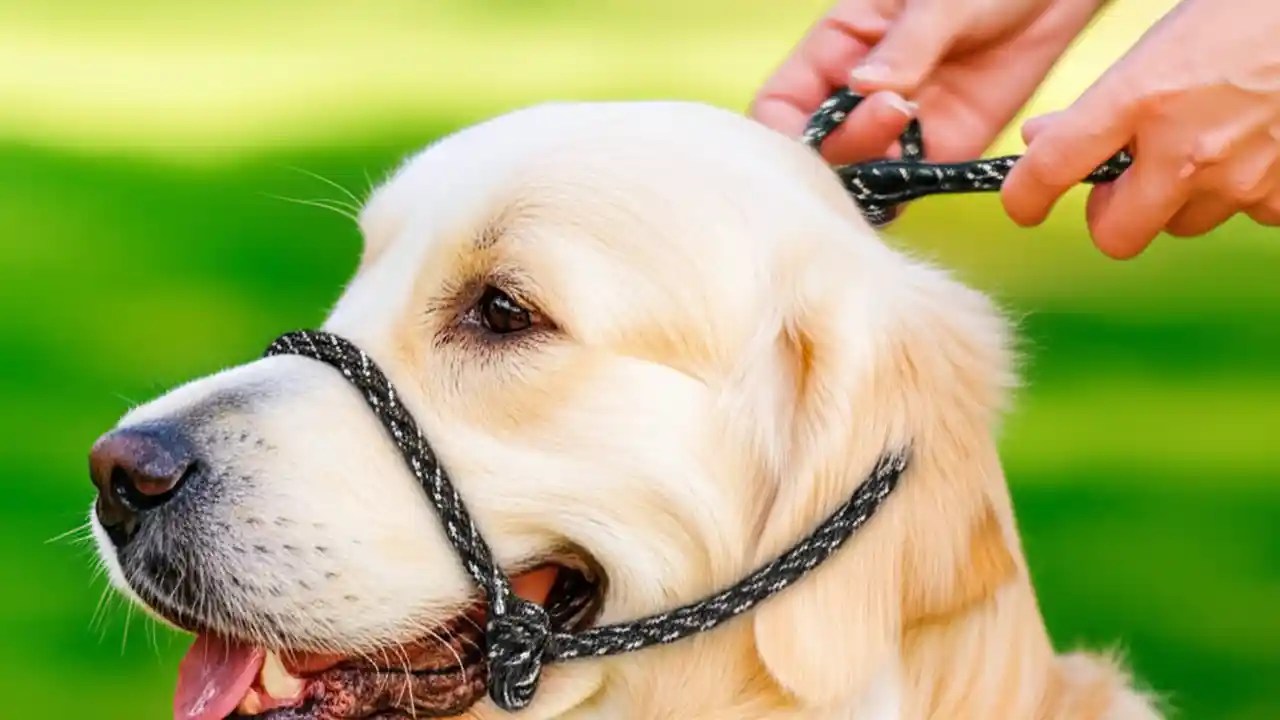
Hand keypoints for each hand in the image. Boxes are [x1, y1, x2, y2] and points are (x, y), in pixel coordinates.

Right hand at [751, 0, 1106, 163]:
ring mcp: (897, 131)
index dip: (785, 136)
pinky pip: (908, 189)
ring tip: (918, 130)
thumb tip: (863, 87)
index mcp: (835, 51)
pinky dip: (911, 192)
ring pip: (857, 180)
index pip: (780, 110)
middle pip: (817, 155)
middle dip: (846, 146)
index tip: (817, 139)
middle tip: (897, 110)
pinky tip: (932, 165)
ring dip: (876, 176)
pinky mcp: (940, 152)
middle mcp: (855, 98)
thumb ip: (904, 45)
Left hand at [1003, 0, 1279, 257]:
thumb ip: (1100, 101)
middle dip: (1113, 216)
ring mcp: (1239, 177)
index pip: (1050, 170)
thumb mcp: (1161, 41)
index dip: (1024, 197)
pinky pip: (1246, 214)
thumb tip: (1044, 140)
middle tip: (1122, 184)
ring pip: (1184, 222)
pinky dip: (1244, 189)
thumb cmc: (1248, 12)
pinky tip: (1257, 143)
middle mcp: (1183, 149)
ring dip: (1182, 197)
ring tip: (1208, 141)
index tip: (1023, 205)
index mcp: (1139, 98)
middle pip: (1116, 236)